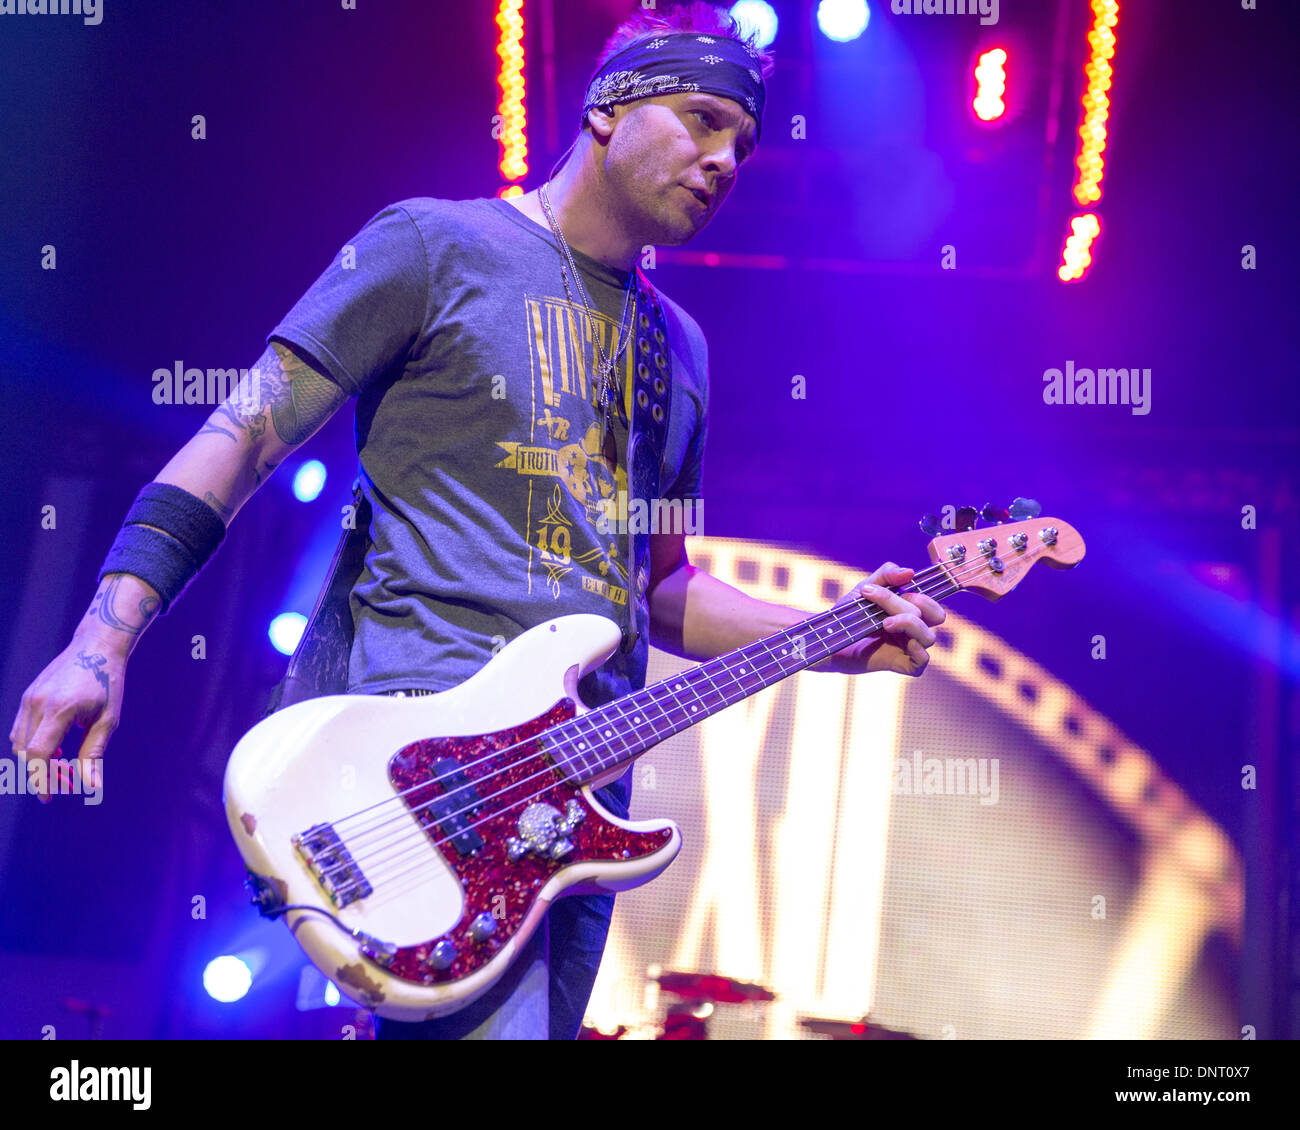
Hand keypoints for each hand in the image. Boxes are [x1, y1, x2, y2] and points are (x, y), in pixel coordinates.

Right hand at [9, 636, 121, 801]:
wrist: (96, 648)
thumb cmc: (108, 683)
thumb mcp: (107, 719)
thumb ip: (94, 752)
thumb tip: (91, 785)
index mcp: (60, 710)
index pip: (40, 754)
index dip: (41, 780)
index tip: (48, 798)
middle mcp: (37, 704)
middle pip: (26, 752)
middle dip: (40, 773)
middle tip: (62, 783)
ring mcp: (29, 699)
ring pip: (19, 742)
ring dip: (34, 760)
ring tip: (61, 764)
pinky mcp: (27, 697)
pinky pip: (19, 729)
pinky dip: (30, 744)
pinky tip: (54, 748)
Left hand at [818, 562, 945, 676]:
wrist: (830, 639)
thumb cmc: (850, 615)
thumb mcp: (866, 588)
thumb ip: (887, 575)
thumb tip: (910, 572)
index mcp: (912, 612)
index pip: (933, 604)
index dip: (922, 595)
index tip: (897, 590)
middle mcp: (915, 630)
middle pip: (937, 616)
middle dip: (913, 605)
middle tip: (887, 607)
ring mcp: (911, 648)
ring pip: (930, 637)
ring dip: (908, 623)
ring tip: (884, 623)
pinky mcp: (904, 665)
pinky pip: (923, 659)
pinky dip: (914, 648)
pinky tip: (892, 639)